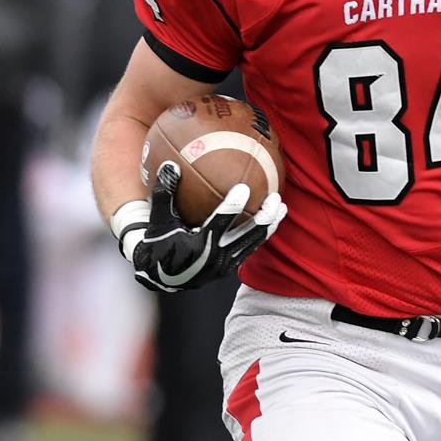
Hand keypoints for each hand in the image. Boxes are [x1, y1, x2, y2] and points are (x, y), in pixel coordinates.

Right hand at [117, 161, 284, 293]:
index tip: (244, 187)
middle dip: (264, 217)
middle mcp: (215, 257)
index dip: (233, 205)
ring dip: (269, 225)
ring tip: (282, 207)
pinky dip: (261, 235)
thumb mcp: (158, 219)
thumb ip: (165, 192)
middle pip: (247, 235)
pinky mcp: (229, 269)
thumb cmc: (158, 242)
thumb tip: (170, 164)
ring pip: (253, 243)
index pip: (220, 222)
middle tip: (275, 197)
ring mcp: (225, 265)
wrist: (159, 277)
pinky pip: (250, 249)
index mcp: (198, 244)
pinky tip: (271, 219)